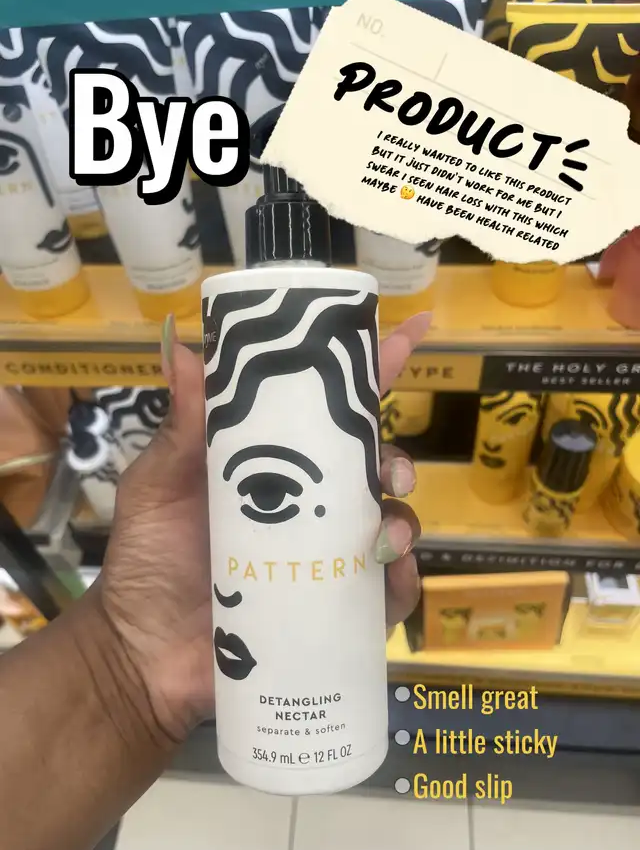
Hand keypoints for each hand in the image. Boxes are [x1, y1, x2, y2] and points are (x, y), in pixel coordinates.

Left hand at [97, 311, 429, 743]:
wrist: (142, 652)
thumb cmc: (150, 559)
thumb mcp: (159, 485)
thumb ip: (181, 427)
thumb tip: (185, 350)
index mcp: (275, 466)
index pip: (331, 412)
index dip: (373, 370)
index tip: (412, 332)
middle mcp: (310, 507)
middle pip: (375, 469)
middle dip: (398, 459)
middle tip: (390, 471)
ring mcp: (326, 560)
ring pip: (391, 527)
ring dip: (404, 522)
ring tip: (385, 535)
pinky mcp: (334, 612)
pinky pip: (386, 595)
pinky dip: (400, 583)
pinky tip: (388, 575)